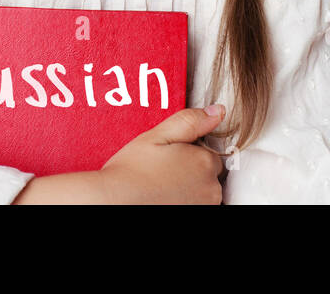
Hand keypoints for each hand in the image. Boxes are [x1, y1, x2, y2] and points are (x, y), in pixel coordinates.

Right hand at [97, 105, 226, 203]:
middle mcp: (210, 189)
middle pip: (208, 175)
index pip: (209, 154)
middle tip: (162, 171)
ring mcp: (203, 207)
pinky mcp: (195, 216)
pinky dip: (183, 201)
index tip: (169, 157)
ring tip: (161, 186)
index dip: (188, 153)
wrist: (112, 202)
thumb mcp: (157, 136)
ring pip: (202, 193)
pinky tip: (164, 197)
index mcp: (204, 162)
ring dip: (188, 188)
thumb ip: (190, 121)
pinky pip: (195, 204)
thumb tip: (217, 111)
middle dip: (190, 171)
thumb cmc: (131, 172)